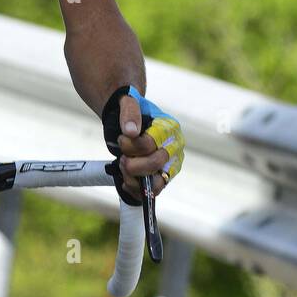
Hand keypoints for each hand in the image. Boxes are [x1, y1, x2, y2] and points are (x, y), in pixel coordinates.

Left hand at [101, 84, 184, 201]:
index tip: (121, 139)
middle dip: (131, 164)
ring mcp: (171, 165)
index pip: (150, 144)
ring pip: (157, 184)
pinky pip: (153, 193)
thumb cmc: (131, 114)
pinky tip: (125, 180)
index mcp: (169, 128)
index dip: (130, 146)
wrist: (132, 123)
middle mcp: (174, 148)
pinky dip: (135, 190)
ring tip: (123, 168)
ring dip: (133, 179)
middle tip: (121, 158)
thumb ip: (129, 112)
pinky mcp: (163, 178)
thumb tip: (131, 132)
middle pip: (155, 164)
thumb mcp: (127, 104)